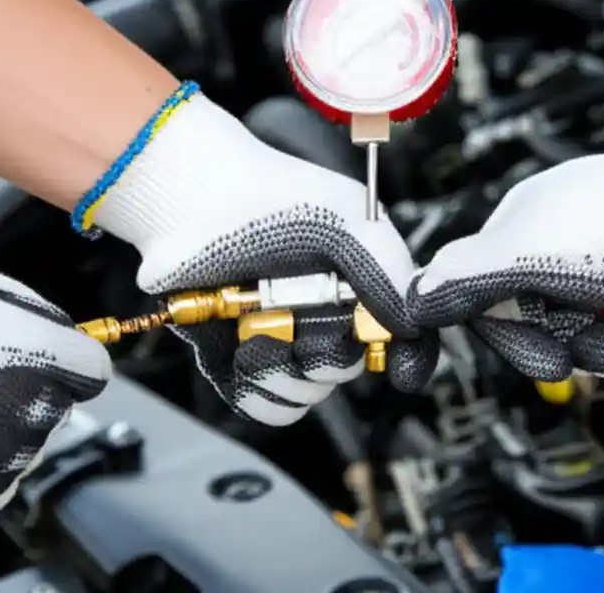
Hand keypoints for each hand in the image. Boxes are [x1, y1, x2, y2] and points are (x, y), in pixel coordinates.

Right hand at [0, 251, 110, 514]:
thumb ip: (20, 304)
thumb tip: (47, 323)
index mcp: (45, 353)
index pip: (92, 367)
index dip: (72, 358)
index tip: (55, 358)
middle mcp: (35, 408)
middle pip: (58, 405)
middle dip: (31, 388)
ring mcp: (4, 456)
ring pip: (26, 446)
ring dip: (2, 429)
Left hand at [84, 84, 436, 425]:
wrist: (191, 200)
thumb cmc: (269, 196)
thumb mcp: (349, 220)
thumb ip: (389, 271)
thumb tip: (412, 326)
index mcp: (358, 284)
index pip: (400, 337)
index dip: (405, 356)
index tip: (398, 366)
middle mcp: (322, 315)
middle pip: (349, 371)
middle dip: (331, 356)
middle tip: (308, 323)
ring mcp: (280, 340)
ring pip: (308, 394)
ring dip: (289, 374)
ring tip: (263, 334)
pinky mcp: (236, 362)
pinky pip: (264, 406)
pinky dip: (259, 389)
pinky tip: (245, 350)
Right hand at [410, 87, 603, 379]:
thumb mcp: (522, 251)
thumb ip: (463, 277)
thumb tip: (415, 296)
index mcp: (518, 232)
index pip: (485, 302)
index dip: (506, 333)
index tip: (528, 351)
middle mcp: (558, 250)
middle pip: (536, 328)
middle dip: (565, 340)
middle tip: (586, 326)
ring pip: (584, 339)